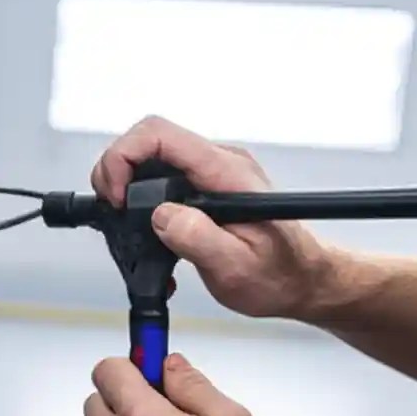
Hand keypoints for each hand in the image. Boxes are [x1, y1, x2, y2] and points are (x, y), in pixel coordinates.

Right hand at [91, 116, 336, 319]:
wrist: (302, 280)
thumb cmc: (279, 275)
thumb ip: (197, 238)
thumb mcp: (236, 267)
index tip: (117, 196)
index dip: (124, 157)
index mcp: (227, 173)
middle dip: (117, 172)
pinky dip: (142, 201)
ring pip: (151, 159)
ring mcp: (211, 173)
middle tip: (115, 212)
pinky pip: (161, 177)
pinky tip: (147, 231)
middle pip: (149, 140)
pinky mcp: (204, 187)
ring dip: (128, 188)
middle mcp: (218, 163)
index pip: (161, 134)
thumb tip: (161, 216)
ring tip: (127, 226)